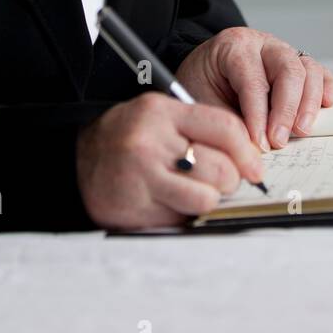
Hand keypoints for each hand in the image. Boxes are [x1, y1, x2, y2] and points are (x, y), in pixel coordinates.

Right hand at [75, 92, 264, 229]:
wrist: (77, 158)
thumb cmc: (129, 139)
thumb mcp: (160, 118)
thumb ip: (199, 131)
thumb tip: (249, 162)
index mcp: (161, 112)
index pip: (224, 128)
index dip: (248, 152)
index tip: (255, 168)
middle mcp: (150, 141)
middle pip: (221, 169)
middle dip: (229, 181)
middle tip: (218, 181)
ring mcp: (141, 176)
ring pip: (206, 198)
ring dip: (208, 200)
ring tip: (193, 193)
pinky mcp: (135, 208)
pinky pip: (182, 219)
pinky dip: (183, 216)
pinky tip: (168, 203)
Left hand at [173, 28, 332, 151]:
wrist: (204, 68)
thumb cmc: (202, 82)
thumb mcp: (202, 99)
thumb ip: (229, 122)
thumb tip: (253, 152)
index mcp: (234, 47)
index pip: (253, 81)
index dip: (258, 115)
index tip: (260, 143)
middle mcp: (263, 44)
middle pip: (288, 70)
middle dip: (286, 110)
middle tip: (280, 140)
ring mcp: (284, 51)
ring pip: (309, 70)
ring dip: (308, 103)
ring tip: (300, 130)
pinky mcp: (299, 63)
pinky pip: (319, 73)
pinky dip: (325, 89)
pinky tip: (325, 106)